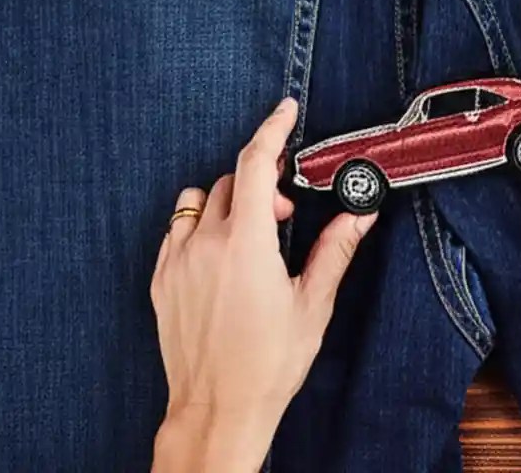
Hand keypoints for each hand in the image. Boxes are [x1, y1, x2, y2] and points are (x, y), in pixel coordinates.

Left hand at [151, 99, 376, 471]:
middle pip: (229, 181)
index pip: (254, 164)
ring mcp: (177, 262)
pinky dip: (200, 229)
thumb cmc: (268, 364)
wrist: (218, 409)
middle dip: (261, 184)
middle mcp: (204, 245)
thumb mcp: (312, 304)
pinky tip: (221, 258)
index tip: (285, 111)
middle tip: (284, 214)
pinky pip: (176, 232)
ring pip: (197, 201)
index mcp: (246, 245)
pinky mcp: (161, 282)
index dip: (271, 130)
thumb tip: (359, 214)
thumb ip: (334, 250)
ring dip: (226, 202)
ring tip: (249, 235)